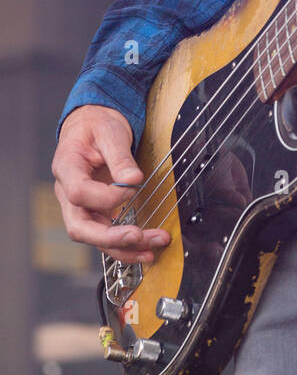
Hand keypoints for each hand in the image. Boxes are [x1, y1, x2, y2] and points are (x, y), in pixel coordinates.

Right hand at [52, 105, 170, 264]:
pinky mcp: (95, 212)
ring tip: (152, 249)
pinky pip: (106, 235)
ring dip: (123, 247)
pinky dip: (125, 246)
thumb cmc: (97, 126)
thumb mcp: (110, 132)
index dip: (106, 196)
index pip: (79, 192)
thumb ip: (120, 157)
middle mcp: (68, 193)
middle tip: (137, 236)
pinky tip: (145, 249)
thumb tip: (133, 180)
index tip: (132, 187)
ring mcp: (80, 206)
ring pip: (94, 237)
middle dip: (110, 237)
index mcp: (66, 168)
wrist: (92, 125)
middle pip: (79, 227)